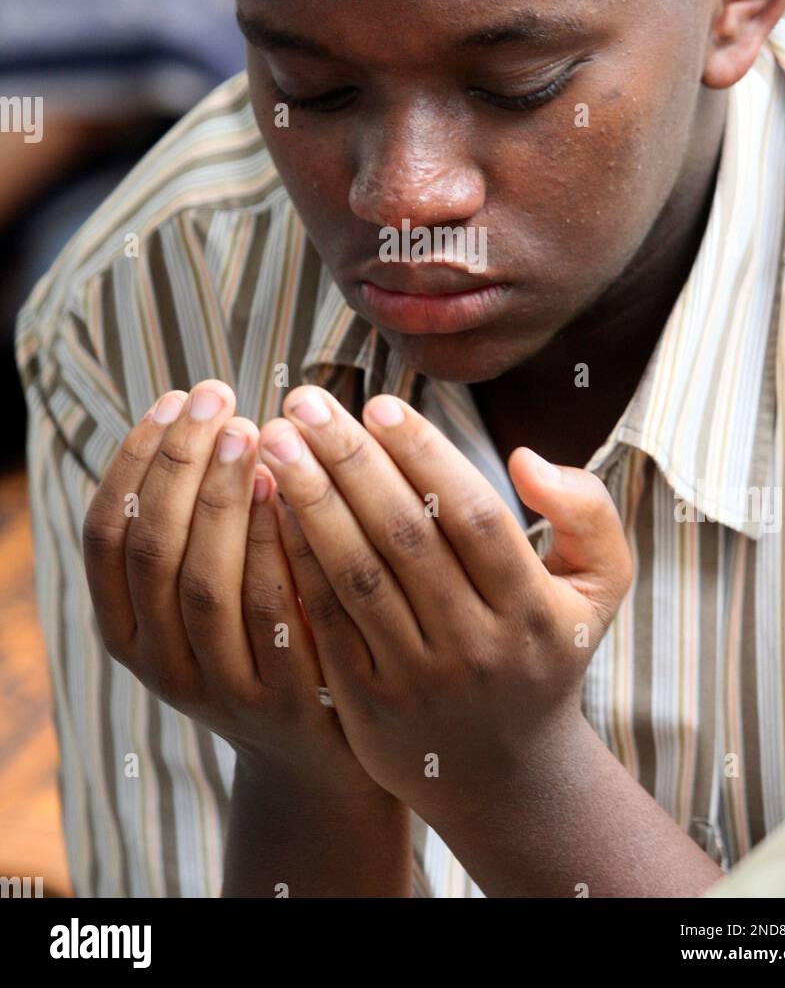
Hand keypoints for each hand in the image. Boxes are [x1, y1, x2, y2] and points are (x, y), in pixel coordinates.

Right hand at [82, 379, 384, 799]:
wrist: (317, 747)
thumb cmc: (263, 635)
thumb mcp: (209, 591)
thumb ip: (196, 523)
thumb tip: (202, 408)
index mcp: (126, 628)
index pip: (106, 536)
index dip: (134, 461)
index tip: (173, 399)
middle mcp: (159, 663)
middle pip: (153, 551)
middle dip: (180, 464)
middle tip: (219, 397)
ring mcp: (219, 688)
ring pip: (206, 584)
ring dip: (225, 499)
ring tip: (254, 431)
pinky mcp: (282, 701)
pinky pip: (274, 615)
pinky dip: (277, 548)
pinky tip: (294, 493)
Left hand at [258, 387, 632, 836]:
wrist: (508, 778)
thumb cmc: (546, 653)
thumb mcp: (598, 588)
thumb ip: (586, 512)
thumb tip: (524, 458)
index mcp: (532, 610)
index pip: (474, 515)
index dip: (425, 456)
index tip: (378, 403)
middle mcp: (476, 646)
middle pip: (404, 537)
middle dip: (349, 460)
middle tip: (304, 401)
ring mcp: (418, 680)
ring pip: (356, 575)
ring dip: (310, 501)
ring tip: (276, 442)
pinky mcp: (367, 705)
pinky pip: (324, 620)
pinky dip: (295, 561)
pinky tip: (270, 509)